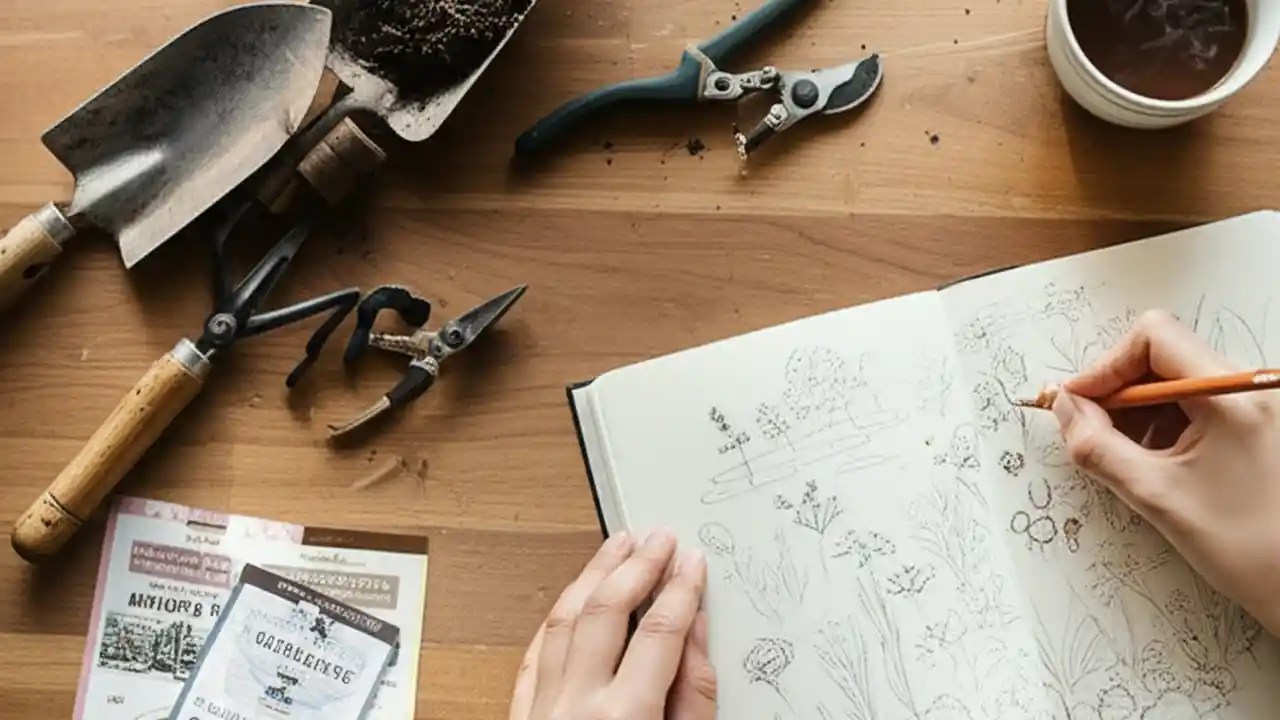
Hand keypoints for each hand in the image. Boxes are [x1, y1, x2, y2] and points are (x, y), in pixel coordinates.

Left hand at [508, 530, 715, 719]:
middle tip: (659, 539)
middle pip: (606, 611)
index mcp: (626, 718)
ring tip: (618, 547)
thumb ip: (694, 698)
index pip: (659, 632)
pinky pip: (535, 653)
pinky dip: (559, 617)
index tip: (692, 562)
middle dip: (637, 566)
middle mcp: (576, 706)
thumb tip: (696, 634)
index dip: (681, 590)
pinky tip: (575, 596)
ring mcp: (543, 709)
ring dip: (594, 576)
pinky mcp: (522, 716)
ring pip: (564, 620)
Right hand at [1054, 309, 1279, 635]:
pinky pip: (1192, 402)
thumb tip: (1063, 409)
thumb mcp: (1156, 496)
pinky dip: (1160, 422)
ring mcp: (1254, 404)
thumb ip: (1098, 446)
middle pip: (1161, 355)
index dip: (1105, 366)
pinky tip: (1150, 459)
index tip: (1077, 401)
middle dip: (1116, 389)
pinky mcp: (1252, 422)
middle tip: (1087, 428)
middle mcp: (1249, 388)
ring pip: (1173, 379)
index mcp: (1233, 396)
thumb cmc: (1247, 549)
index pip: (1154, 338)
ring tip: (1123, 454)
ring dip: (1136, 409)